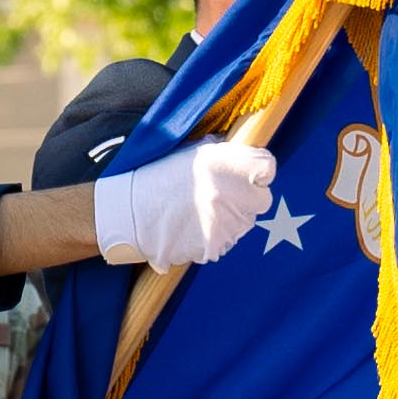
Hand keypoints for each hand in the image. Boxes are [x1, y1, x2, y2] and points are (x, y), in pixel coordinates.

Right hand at [93, 134, 281, 273]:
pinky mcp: (217, 246)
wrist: (130, 212)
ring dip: (231, 217)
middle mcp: (233, 193)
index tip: (246, 175)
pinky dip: (216, 236)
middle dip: (247, 197)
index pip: (267, 167)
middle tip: (223, 196)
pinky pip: (227, 241)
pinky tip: (194, 226)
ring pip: (245, 222)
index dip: (257, 172)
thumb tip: (243, 155)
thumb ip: (223, 154)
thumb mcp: (192, 153)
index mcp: (229, 163)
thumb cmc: (158, 177)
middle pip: (262, 199)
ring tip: (201, 211)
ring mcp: (226, 223)